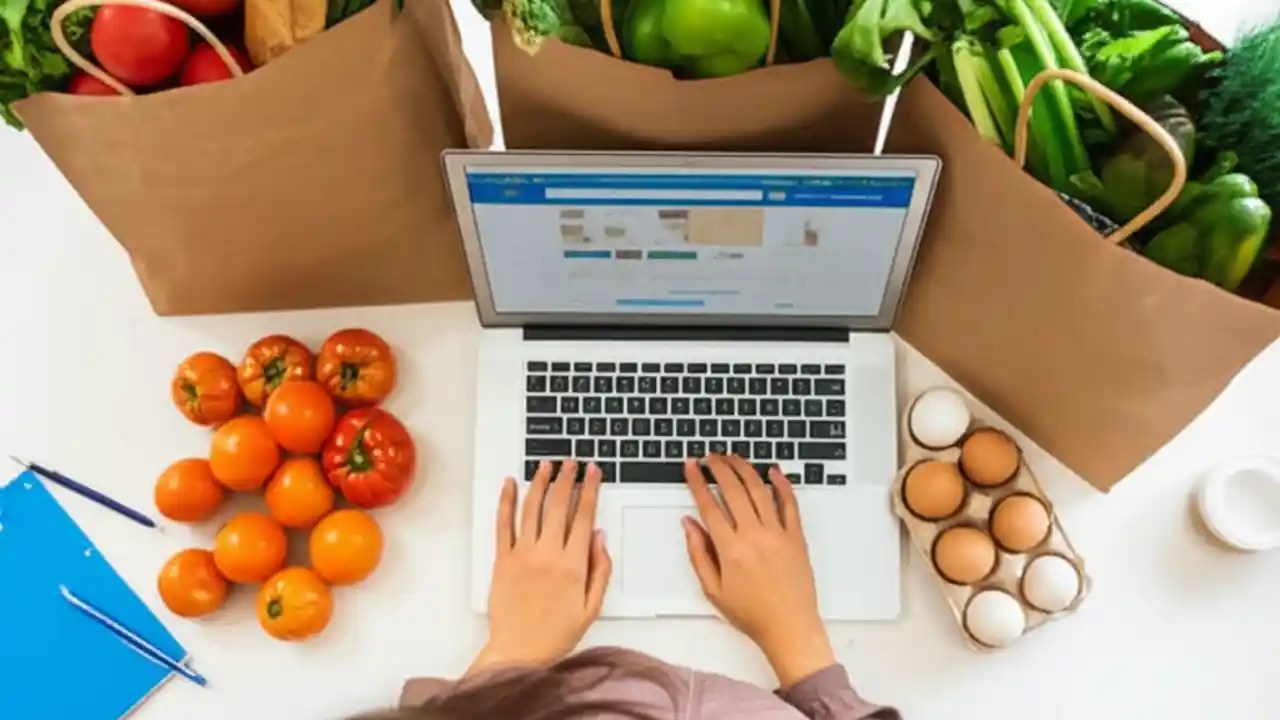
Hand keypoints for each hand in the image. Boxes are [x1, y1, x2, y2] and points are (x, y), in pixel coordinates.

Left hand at [469, 460, 611, 674]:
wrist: (518, 652)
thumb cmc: (556, 634)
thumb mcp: (592, 606)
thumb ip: (600, 569)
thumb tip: (599, 536)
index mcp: (573, 564)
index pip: (584, 516)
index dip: (589, 490)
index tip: (593, 472)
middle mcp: (547, 554)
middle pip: (559, 505)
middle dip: (567, 479)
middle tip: (572, 463)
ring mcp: (522, 554)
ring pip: (532, 508)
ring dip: (540, 482)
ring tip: (547, 465)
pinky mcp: (502, 560)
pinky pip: (503, 524)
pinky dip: (506, 501)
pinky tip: (510, 484)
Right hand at [682, 455, 835, 687]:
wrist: (789, 627)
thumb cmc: (751, 614)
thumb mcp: (713, 590)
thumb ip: (698, 553)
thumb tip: (688, 524)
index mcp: (730, 549)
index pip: (709, 505)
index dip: (697, 481)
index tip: (691, 466)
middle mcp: (754, 535)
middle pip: (733, 490)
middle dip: (719, 468)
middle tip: (710, 456)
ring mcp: (778, 534)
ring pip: (759, 490)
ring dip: (745, 469)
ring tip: (733, 457)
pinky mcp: (796, 537)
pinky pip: (789, 504)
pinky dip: (781, 484)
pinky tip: (773, 471)